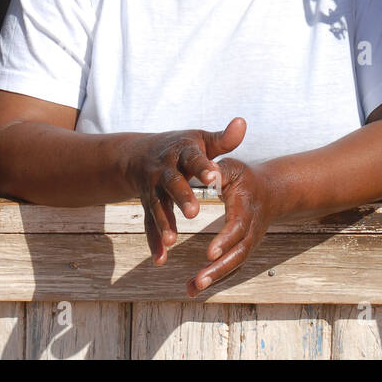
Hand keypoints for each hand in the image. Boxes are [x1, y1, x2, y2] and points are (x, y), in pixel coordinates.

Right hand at [120, 118, 245, 264]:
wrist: (140, 154)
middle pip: (172, 183)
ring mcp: (153, 188)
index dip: (203, 168)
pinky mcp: (147, 204)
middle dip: (181, 197)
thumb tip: (242, 122)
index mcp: (182, 152)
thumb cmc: (182, 148)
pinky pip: (149, 223)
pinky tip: (161, 259)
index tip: (214, 177)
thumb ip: (223, 138)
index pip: (193, 159)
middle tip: (194, 212)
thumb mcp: (201, 140)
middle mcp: (164, 170)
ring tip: (173, 240)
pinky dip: (154, 241)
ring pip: (157, 206)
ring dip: (164, 223)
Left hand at [188, 157, 274, 296]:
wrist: (271, 192)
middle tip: (200, 281)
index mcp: (245, 208)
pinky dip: (213, 278)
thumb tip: (208, 172)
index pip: (237, 227)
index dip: (225, 241)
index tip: (209, 254)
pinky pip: (230, 266)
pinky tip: (192, 289)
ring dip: (214, 278)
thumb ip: (219, 171)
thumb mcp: (233, 169)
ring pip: (234, 264)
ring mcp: (248, 242)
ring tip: (192, 289)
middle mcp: (250, 230)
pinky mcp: (242, 249)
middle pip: (238, 254)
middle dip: (219, 269)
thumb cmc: (246, 178)